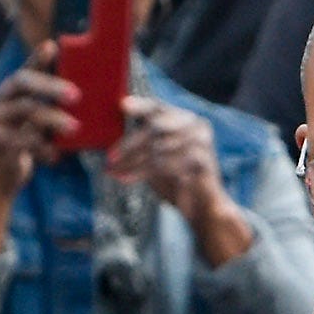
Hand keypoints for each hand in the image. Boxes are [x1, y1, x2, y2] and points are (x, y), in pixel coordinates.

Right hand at [0, 57, 78, 252]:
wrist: (1, 175)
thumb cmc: (31, 142)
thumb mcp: (43, 122)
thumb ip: (57, 108)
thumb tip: (97, 100)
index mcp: (14, 89)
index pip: (27, 67)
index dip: (38, 56)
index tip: (52, 46)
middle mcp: (1, 98)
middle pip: (23, 81)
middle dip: (50, 85)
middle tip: (77, 96)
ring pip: (26, 110)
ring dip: (53, 118)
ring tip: (75, 128)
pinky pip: (22, 141)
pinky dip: (43, 148)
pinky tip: (57, 156)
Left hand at [110, 97, 253, 264]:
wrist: (205, 208)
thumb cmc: (175, 180)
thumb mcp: (156, 157)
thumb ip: (141, 143)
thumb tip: (109, 134)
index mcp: (185, 119)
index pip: (159, 107)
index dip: (140, 106)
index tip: (122, 105)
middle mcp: (196, 126)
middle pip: (156, 127)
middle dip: (130, 144)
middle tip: (110, 157)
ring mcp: (202, 143)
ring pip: (158, 149)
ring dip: (132, 162)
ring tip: (115, 172)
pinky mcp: (203, 162)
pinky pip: (166, 165)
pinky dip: (142, 173)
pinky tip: (127, 179)